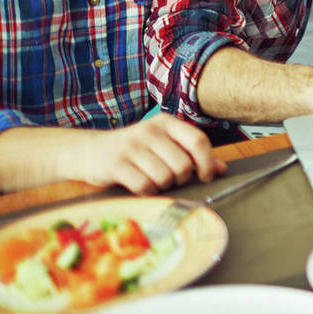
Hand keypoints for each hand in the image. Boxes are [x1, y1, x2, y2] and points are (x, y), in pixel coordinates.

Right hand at [82, 115, 225, 194]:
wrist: (91, 151)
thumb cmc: (136, 149)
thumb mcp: (164, 144)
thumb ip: (192, 154)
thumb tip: (221, 169)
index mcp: (166, 122)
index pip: (198, 140)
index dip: (207, 162)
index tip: (206, 176)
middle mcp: (149, 130)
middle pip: (182, 164)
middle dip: (181, 178)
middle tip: (171, 179)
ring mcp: (131, 146)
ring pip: (164, 177)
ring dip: (163, 186)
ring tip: (153, 180)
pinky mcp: (116, 164)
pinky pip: (144, 186)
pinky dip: (147, 191)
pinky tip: (141, 185)